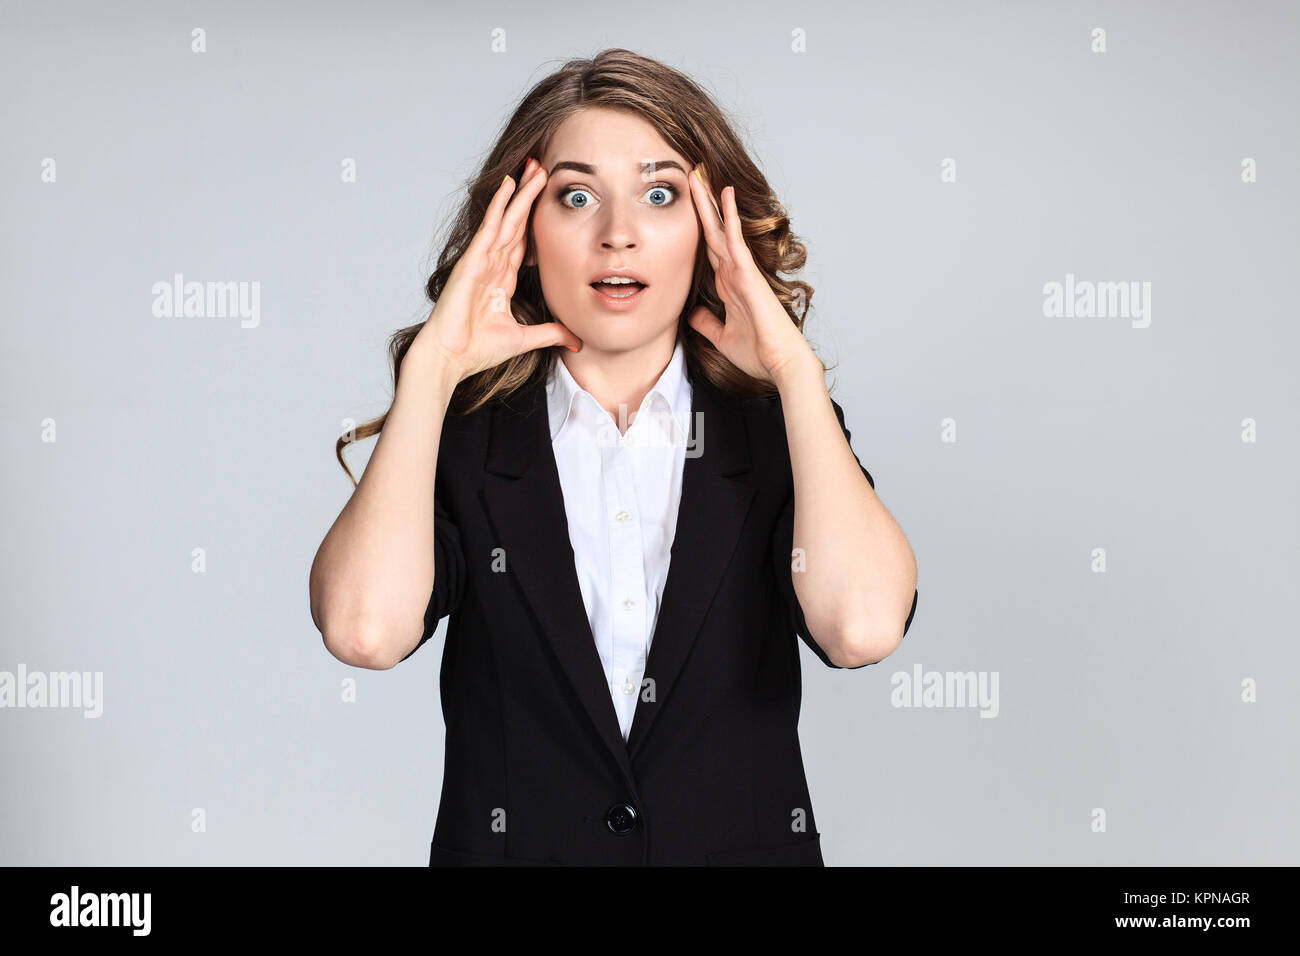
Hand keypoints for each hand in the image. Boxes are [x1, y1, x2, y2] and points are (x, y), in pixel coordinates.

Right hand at [410, 158, 581, 383]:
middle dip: (529, 196)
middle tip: (543, 168)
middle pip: (516, 223)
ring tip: (533, 168)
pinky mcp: (472, 261)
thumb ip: (551, 333)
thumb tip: (577, 340)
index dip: (535, 220)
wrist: (451, 359)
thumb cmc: (477, 350)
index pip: (523, 241)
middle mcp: (492, 265)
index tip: (547, 200)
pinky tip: (509, 186)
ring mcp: (481, 260)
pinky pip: (490, 228)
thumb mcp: (524, 339)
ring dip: (520, 194)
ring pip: (505, 219)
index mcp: (502, 280)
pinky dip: (499, 206)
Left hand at [684, 165, 815, 384]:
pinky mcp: (748, 274)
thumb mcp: (721, 337)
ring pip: (721, 228)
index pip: (708, 249)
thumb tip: (690, 313)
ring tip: (699, 174)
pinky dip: (728, 218)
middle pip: (712, 231)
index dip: (697, 227)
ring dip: (710, 201)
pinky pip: (735, 240)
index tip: (685, 206)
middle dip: (701, 204)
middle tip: (691, 174)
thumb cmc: (758, 353)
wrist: (780, 365)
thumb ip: (706, 323)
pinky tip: (723, 195)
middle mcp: (735, 273)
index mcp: (728, 285)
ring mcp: (742, 271)